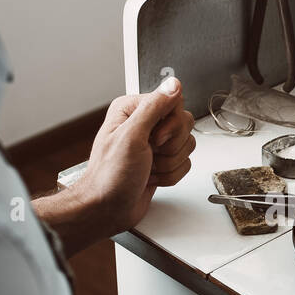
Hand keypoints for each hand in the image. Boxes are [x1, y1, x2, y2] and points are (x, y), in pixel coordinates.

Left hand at [73, 76, 195, 233]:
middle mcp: (145, 124)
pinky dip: (170, 175)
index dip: (170, 124)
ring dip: (169, 164)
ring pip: (187, 146)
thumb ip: (154, 107)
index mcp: (133, 110)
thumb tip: (173, 85)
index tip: (154, 139)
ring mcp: (154, 144)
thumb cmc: (110, 176)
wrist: (107, 209)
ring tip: (148, 169)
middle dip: (170, 147)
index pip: (173, 102)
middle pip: (184, 124)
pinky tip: (151, 178)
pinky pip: (184, 164)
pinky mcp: (162, 162)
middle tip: (149, 154)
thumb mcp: (131, 136)